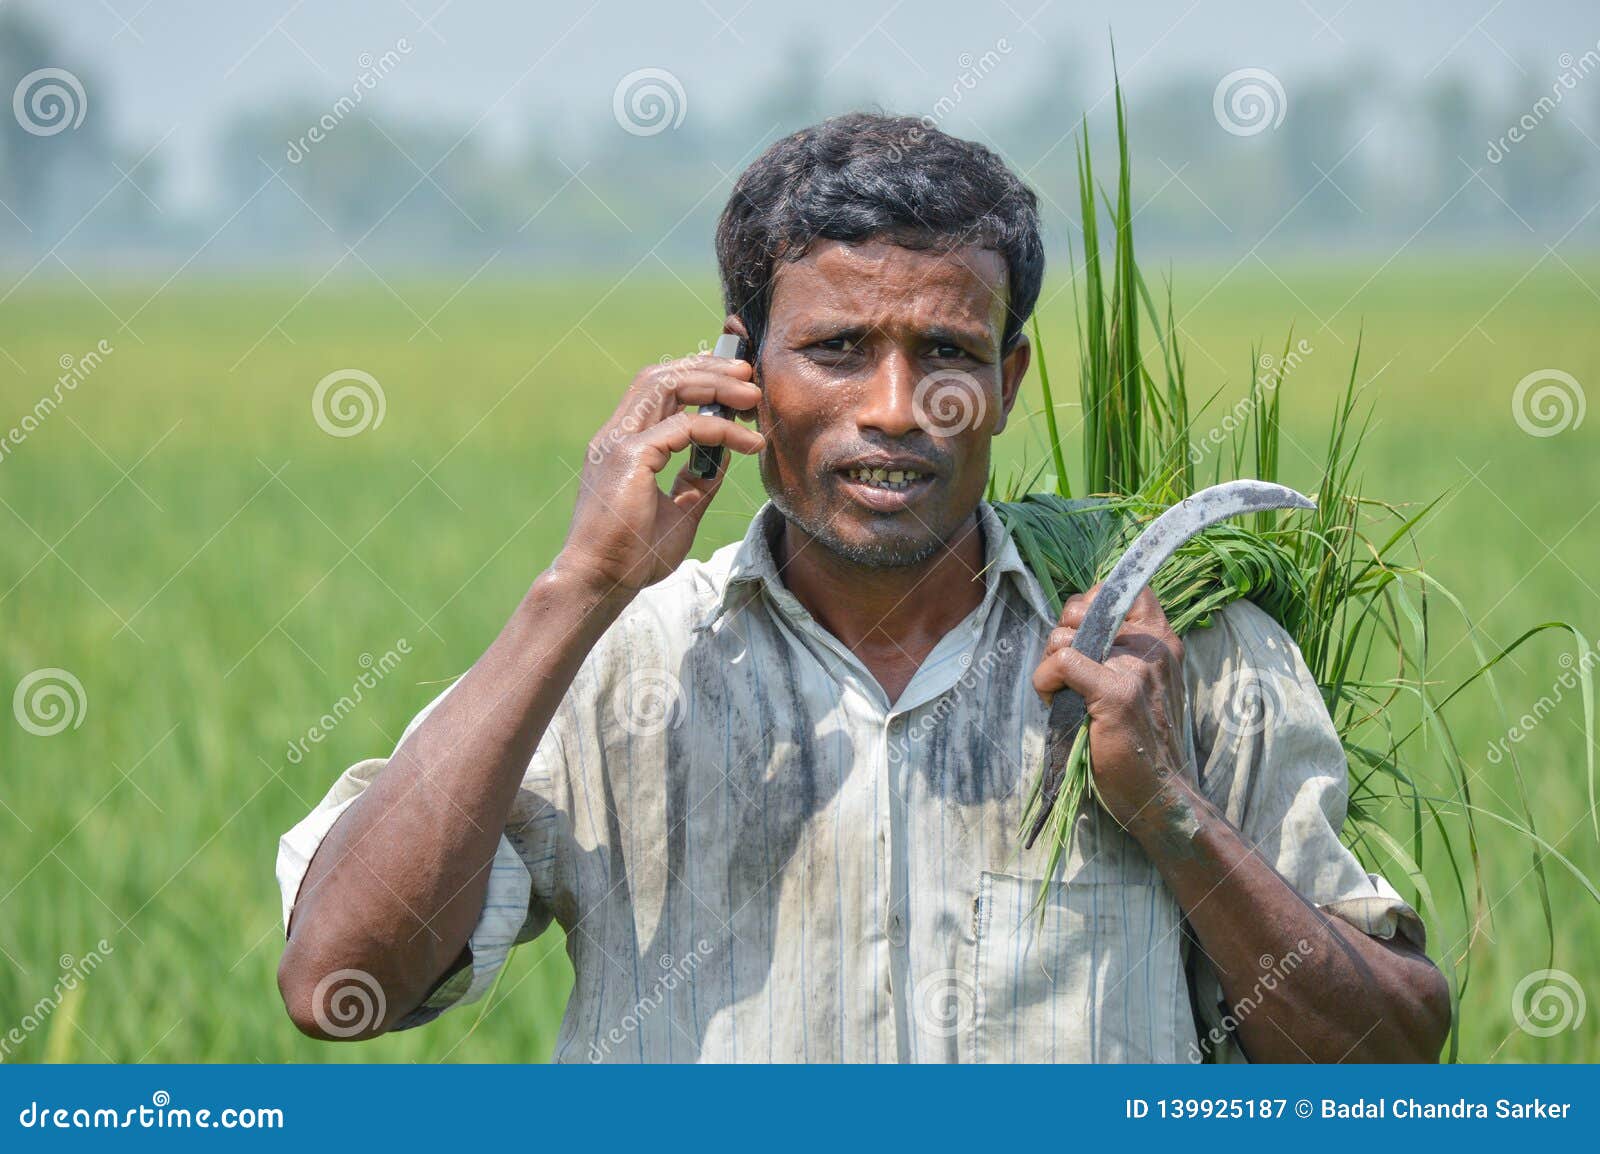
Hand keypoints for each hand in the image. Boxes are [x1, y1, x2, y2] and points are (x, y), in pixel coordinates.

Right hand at [555, 340, 763, 596]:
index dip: (696, 378)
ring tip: (752, 397)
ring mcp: (619, 443)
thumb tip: (724, 455)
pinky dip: (720, 429)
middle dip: (708, 369)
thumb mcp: (678, 511)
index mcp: (623, 445)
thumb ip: (697, 481)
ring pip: (667, 385)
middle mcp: (617, 436)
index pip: (656, 390)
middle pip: (661, 376)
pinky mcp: (630, 458)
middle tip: (750, 378)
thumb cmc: (632, 556)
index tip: (736, 388)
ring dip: (714, 384)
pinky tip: (747, 443)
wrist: (599, 583)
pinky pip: (684, 426)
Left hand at [1031, 585, 1191, 831]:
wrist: (1162, 795)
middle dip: (1060, 636)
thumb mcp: (1142, 685)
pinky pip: (1061, 663)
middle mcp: (1153, 647)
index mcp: (1162, 641)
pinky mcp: (1116, 693)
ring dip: (1049, 665)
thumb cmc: (1142, 743)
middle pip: (1082, 607)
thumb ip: (1120, 652)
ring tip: (1062, 696)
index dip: (1089, 604)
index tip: (1080, 638)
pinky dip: (1045, 681)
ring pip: (1064, 636)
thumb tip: (1075, 626)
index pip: (1124, 589)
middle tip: (1065, 674)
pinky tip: (1053, 703)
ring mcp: (1136, 668)